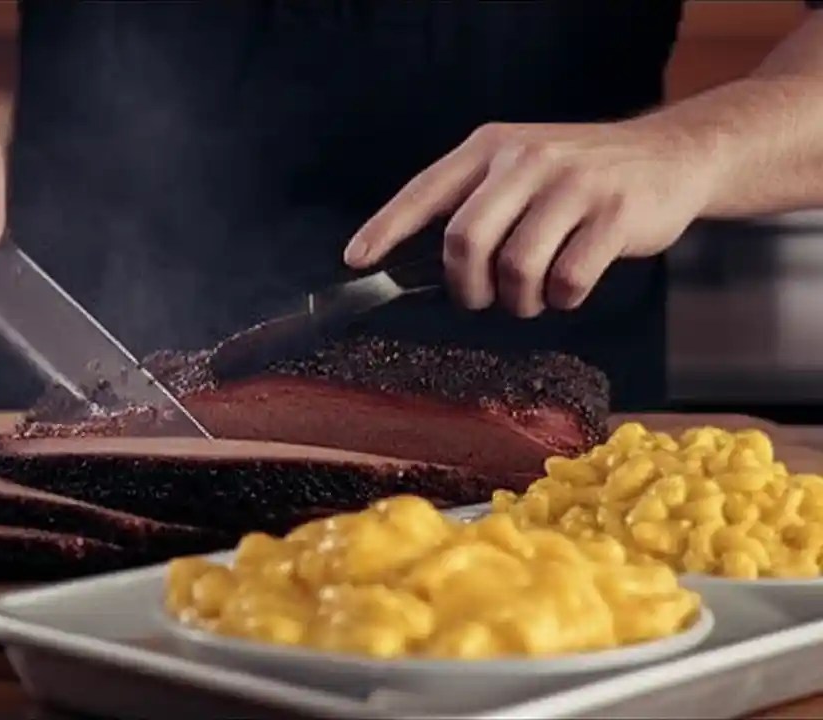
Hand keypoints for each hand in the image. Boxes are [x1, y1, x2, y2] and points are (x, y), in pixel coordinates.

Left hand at [344, 121, 717, 316]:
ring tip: (533, 295)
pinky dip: (563, 299)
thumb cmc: (581, 177)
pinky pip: (567, 280)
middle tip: (481, 299)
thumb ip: (474, 202)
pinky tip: (569, 288)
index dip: (385, 229)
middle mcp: (527, 159)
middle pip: (464, 241)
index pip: (424, 191)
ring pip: (516, 267)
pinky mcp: (614, 214)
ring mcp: (573, 185)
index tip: (357, 260)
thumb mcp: (521, 168)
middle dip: (466, 287)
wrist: (672, 155)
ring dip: (518, 300)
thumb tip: (413, 261)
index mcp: (492, 146)